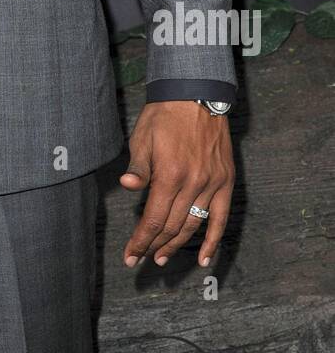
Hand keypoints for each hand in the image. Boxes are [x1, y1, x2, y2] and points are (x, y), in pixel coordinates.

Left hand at [119, 101, 234, 268]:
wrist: (196, 94)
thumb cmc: (164, 115)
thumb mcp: (143, 137)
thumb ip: (138, 168)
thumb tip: (127, 187)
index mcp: (169, 174)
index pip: (152, 219)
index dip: (140, 241)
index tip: (130, 255)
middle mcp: (193, 183)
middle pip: (171, 226)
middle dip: (153, 246)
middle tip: (142, 258)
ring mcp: (212, 183)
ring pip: (193, 225)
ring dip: (176, 245)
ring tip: (162, 257)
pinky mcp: (225, 180)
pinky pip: (221, 218)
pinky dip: (213, 241)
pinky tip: (203, 258)